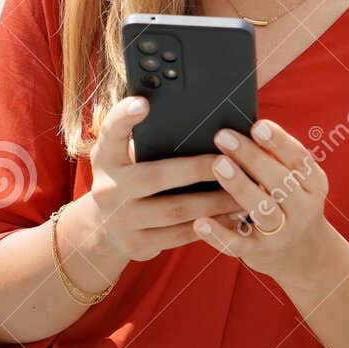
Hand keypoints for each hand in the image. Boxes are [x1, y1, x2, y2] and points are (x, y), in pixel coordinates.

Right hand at [77, 95, 247, 267]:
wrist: (107, 225)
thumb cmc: (133, 174)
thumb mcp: (128, 152)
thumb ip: (152, 133)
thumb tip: (197, 102)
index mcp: (105, 157)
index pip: (111, 131)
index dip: (124, 116)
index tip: (143, 103)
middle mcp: (107, 189)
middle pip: (155, 176)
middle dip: (195, 169)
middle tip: (228, 161)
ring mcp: (120, 221)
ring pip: (176, 210)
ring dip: (214, 201)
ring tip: (243, 191)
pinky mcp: (137, 245)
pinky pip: (181, 235)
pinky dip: (211, 223)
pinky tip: (234, 214)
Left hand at [192, 118, 332, 290]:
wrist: (301, 254)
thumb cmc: (287, 203)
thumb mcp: (294, 182)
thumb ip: (275, 158)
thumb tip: (240, 128)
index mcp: (313, 184)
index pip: (299, 159)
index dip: (279, 142)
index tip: (257, 126)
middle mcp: (303, 209)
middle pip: (279, 181)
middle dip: (251, 156)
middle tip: (224, 136)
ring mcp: (283, 233)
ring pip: (263, 210)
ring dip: (240, 186)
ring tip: (218, 165)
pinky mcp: (260, 252)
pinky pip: (239, 244)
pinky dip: (219, 234)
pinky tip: (200, 222)